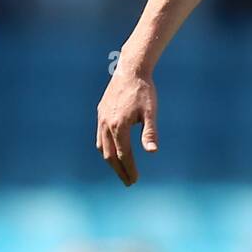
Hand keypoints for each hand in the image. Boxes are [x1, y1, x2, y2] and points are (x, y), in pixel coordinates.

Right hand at [95, 59, 158, 185]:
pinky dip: (105, 148)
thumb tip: (152, 152)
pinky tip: (112, 151)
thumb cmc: (144, 90)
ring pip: (102, 147)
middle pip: (110, 155)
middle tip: (129, 182)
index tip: (135, 180)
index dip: (129, 169)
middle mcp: (106, 124)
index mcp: (119, 126)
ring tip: (121, 170)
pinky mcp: (101, 113)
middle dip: (119, 170)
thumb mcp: (151, 112)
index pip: (124, 155)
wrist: (130, 69)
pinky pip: (100, 136)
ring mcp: (101, 118)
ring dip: (111, 161)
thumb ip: (150, 132)